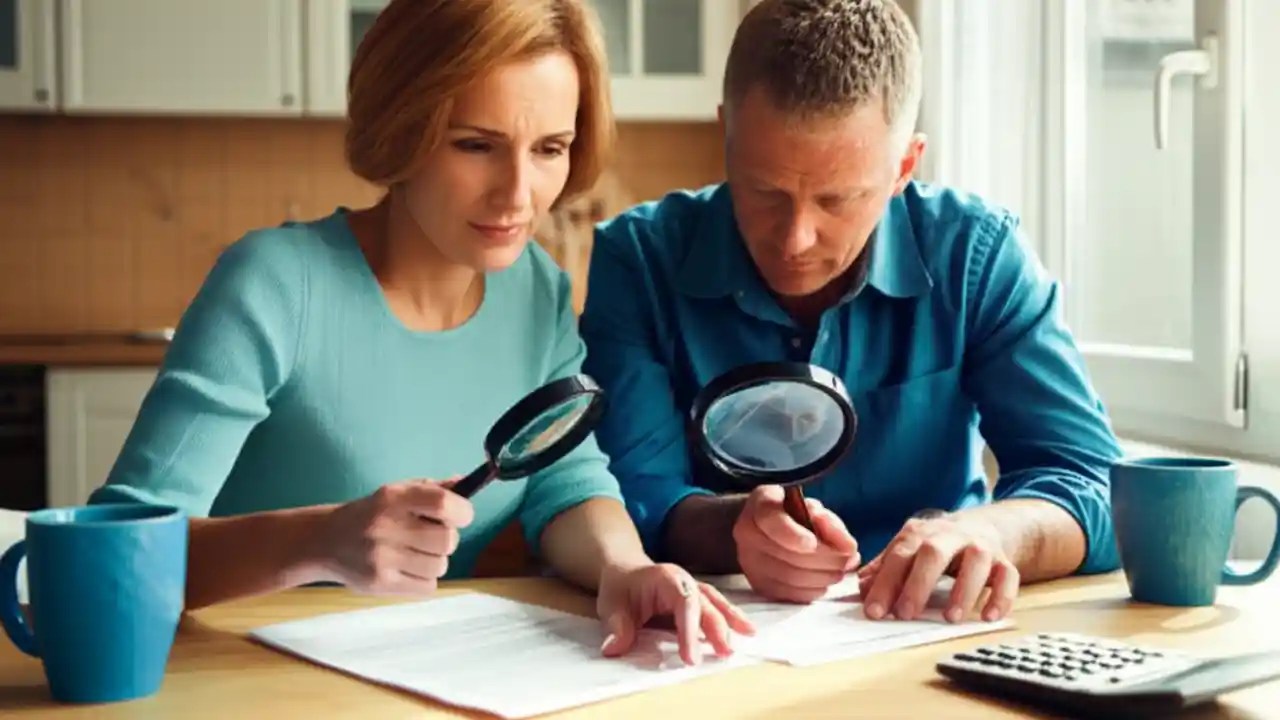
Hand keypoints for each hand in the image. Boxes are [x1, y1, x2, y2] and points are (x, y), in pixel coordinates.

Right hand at [313, 479, 473, 594]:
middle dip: (447, 539)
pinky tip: (407, 570)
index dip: (461, 511)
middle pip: (447, 540)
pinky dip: (424, 580)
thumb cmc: (371, 514)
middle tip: (430, 538)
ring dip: (435, 561)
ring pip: (440, 566)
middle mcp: (387, 526)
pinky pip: (428, 587)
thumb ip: (433, 490)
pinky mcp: (380, 584)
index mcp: (394, 498)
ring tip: (415, 554)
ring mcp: (383, 558)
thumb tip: (464, 485)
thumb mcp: (397, 492)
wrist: (325, 541)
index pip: (443, 503)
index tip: (460, 516)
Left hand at [596, 562, 756, 665]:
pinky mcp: (697, 598)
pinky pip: (717, 606)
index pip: (683, 604)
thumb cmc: (620, 587)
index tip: (691, 658)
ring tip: (749, 636)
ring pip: (716, 603)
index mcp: (666, 579)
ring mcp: (693, 588)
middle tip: (725, 653)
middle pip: (705, 604)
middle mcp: (685, 581)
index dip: (689, 631)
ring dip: (730, 621)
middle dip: (717, 628)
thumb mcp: (611, 605)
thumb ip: (616, 627)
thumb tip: (613, 649)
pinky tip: (746, 630)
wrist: (625, 570)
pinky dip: (731, 617)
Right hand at [733, 485, 859, 602]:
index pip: (773, 522)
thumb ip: (829, 523)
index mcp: (761, 505)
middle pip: (788, 555)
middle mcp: (747, 534)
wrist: (768, 529)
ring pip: (791, 578)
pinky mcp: (758, 584)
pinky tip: (824, 580)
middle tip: (848, 558)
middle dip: (826, 559)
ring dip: (824, 576)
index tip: (813, 543)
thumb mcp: (813, 508)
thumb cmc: (794, 515)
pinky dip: (813, 590)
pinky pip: (789, 594)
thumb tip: (848, 547)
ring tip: (840, 569)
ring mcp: (749, 562)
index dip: (794, 535)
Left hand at [857, 513, 1018, 622]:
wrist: (986, 525)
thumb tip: (861, 588)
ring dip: (963, 590)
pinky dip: (1001, 597)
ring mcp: (980, 546)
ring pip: (976, 561)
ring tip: (950, 618)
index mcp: (920, 533)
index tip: (875, 611)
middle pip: (933, 553)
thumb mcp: (909, 549)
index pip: (899, 555)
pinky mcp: (1005, 561)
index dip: (885, 583)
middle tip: (906, 614)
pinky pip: (1008, 576)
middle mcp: (951, 535)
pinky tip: (988, 617)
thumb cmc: (937, 545)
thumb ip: (885, 568)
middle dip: (918, 583)